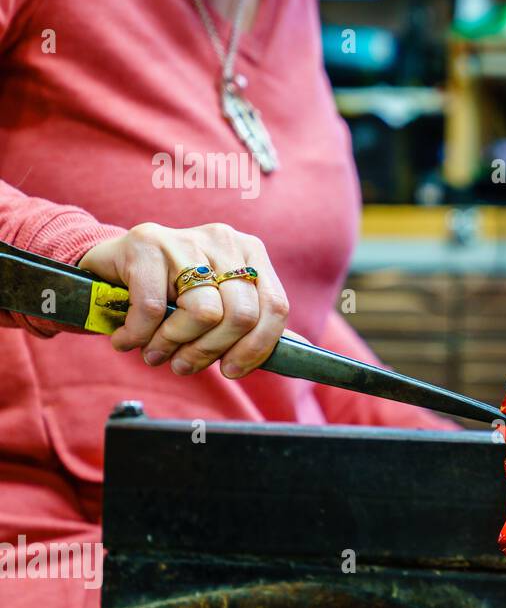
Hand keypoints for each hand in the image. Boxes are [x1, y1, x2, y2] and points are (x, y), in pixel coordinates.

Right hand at [78, 222, 289, 378]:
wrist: (107, 267)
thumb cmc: (168, 294)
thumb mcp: (215, 305)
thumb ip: (250, 324)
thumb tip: (295, 354)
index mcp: (250, 253)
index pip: (275, 307)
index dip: (255, 348)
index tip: (231, 370)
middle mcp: (224, 240)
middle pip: (241, 315)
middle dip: (210, 352)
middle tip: (182, 364)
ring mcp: (186, 237)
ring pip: (205, 313)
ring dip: (174, 345)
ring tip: (155, 352)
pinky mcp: (146, 242)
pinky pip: (153, 308)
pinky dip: (139, 336)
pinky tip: (128, 338)